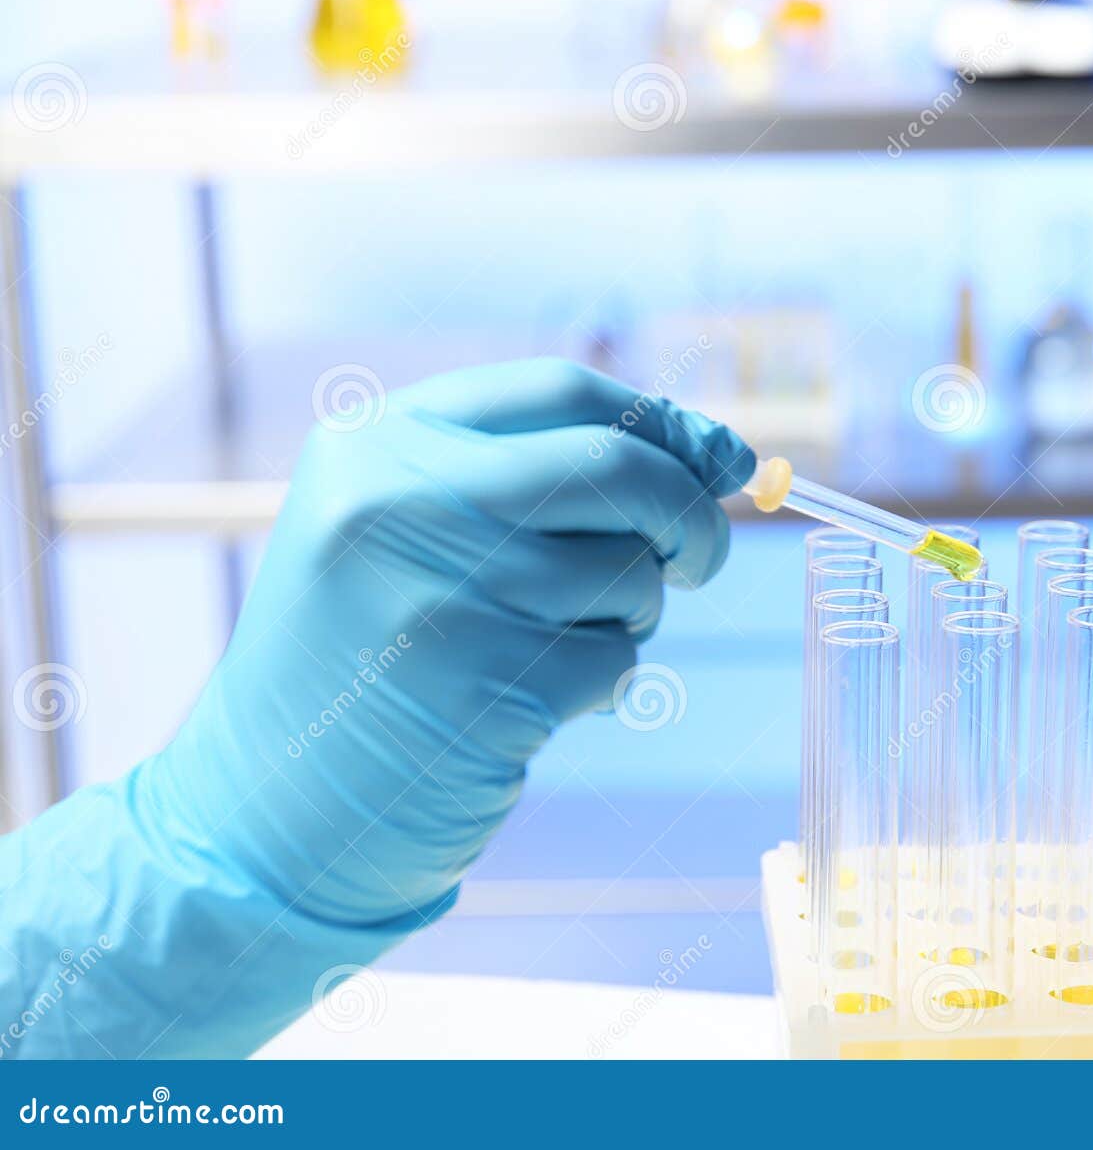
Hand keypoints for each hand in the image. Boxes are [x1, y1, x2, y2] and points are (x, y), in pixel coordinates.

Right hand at [148, 358, 752, 926]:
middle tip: (698, 557)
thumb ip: (538, 476)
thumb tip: (715, 453)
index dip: (664, 424)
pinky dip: (603, 681)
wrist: (272, 804)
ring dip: (631, 612)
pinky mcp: (486, 688)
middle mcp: (403, 502)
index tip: (718, 460)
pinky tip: (532, 702)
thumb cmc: (369, 654)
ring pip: (630, 570)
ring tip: (553, 643)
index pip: (563, 390)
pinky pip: (615, 659)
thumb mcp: (409, 529)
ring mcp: (443, 594)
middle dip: (689, 512)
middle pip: (620, 466)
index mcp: (377, 443)